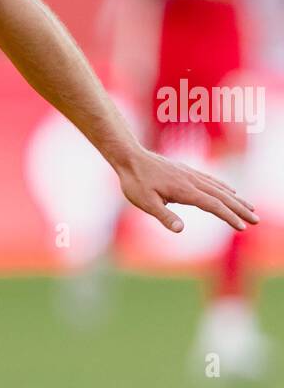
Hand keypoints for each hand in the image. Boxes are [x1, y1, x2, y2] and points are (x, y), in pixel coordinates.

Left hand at [116, 148, 258, 232]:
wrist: (130, 157)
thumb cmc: (135, 182)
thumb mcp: (145, 203)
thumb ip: (164, 216)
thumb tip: (181, 230)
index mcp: (184, 190)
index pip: (213, 205)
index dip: (229, 216)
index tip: (242, 227)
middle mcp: (192, 181)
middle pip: (222, 196)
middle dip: (240, 209)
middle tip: (256, 220)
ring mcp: (191, 175)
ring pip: (219, 188)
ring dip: (236, 199)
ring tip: (250, 208)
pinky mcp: (187, 172)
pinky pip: (211, 180)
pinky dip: (225, 188)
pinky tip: (231, 191)